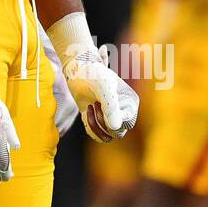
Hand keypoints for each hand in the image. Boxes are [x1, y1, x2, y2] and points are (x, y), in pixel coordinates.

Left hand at [47, 13, 138, 143]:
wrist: (77, 70)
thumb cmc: (92, 74)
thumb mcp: (103, 89)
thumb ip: (111, 107)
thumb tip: (116, 128)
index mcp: (130, 103)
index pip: (126, 123)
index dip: (110, 119)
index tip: (99, 104)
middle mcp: (123, 112)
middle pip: (116, 133)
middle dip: (101, 122)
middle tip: (93, 104)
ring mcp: (110, 117)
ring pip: (106, 137)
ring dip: (94, 125)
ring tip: (89, 107)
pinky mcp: (98, 120)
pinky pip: (96, 135)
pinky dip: (88, 126)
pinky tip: (85, 111)